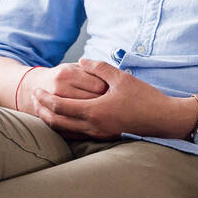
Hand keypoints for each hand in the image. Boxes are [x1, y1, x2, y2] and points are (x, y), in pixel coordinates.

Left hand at [25, 58, 187, 139]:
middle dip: (42, 110)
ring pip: (66, 130)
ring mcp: (98, 133)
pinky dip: (65, 127)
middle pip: (57, 121)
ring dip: (51, 120)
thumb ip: (98, 67)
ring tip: (43, 110)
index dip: (45, 98)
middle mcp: (93, 125)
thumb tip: (81, 61)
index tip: (37, 90)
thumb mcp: (121, 77)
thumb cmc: (144, 97)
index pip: (59, 106)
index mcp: (94, 110)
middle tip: (34, 100)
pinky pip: (77, 134)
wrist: (163, 118)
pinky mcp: (105, 136)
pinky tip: (63, 120)